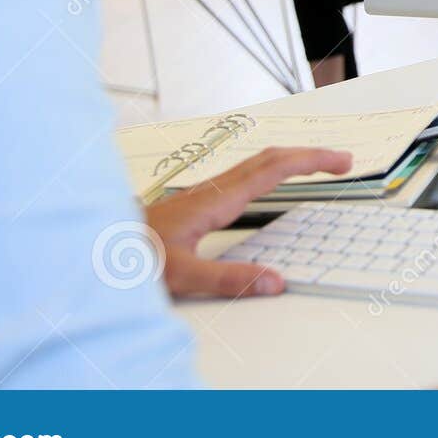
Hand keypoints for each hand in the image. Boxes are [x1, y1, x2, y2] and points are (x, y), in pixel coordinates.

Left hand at [145, 147, 351, 298]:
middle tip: (343, 161)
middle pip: (272, 157)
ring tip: (318, 167)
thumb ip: (228, 280)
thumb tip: (275, 282)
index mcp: (217, 200)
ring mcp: (207, 193)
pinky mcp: (201, 202)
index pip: (275, 168)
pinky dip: (274, 171)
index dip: (312, 160)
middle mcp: (214, 190)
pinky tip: (273, 185)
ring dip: (293, 160)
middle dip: (311, 154)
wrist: (94, 247)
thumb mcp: (181, 275)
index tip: (341, 160)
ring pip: (259, 163)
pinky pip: (247, 175)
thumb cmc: (129, 256)